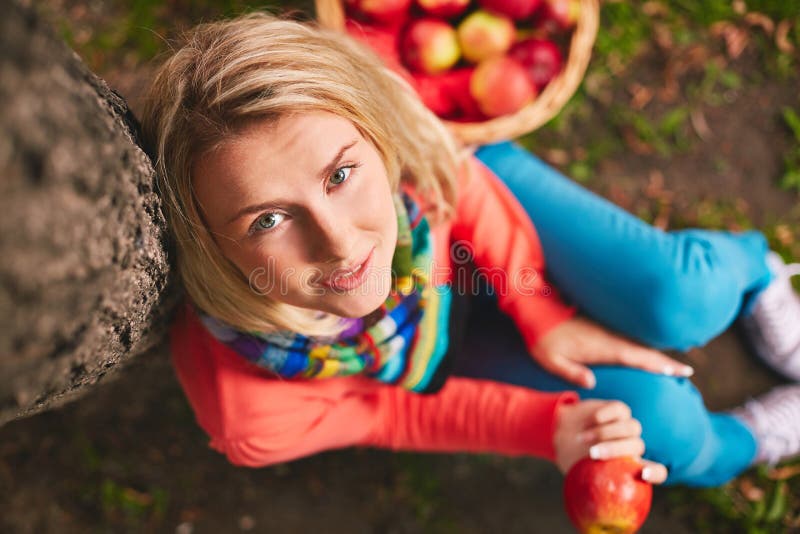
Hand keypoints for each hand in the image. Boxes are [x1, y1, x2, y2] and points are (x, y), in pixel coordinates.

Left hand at [530, 316, 693, 388]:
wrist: (538, 308)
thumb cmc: (543, 337)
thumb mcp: (551, 359)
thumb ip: (571, 371)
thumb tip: (591, 382)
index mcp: (603, 347)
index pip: (639, 357)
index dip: (662, 364)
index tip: (684, 371)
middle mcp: (610, 337)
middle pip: (645, 349)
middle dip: (667, 359)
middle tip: (688, 370)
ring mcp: (607, 329)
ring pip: (637, 341)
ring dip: (655, 350)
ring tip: (674, 361)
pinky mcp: (601, 325)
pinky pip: (627, 336)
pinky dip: (640, 342)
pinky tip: (645, 348)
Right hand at [553, 399, 667, 483]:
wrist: (560, 431)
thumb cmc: (571, 457)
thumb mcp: (578, 473)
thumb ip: (589, 484)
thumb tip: (587, 503)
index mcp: (631, 466)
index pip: (658, 471)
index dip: (655, 473)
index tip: (643, 474)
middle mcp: (633, 447)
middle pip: (638, 446)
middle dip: (615, 449)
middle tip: (593, 453)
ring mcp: (626, 427)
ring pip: (632, 427)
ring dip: (608, 433)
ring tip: (584, 438)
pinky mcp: (618, 411)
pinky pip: (620, 410)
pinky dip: (608, 414)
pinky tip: (595, 419)